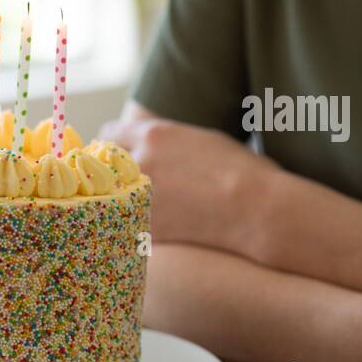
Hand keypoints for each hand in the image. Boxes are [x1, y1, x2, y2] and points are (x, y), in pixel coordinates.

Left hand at [97, 116, 276, 250]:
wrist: (258, 209)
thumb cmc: (241, 170)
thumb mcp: (202, 139)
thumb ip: (168, 139)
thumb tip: (153, 144)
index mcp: (154, 135)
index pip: (109, 134)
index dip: (113, 144)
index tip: (116, 153)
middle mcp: (141, 162)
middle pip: (103, 164)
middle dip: (111, 171)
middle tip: (123, 180)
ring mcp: (141, 197)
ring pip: (112, 195)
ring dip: (119, 198)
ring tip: (139, 204)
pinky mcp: (148, 227)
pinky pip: (128, 220)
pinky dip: (134, 222)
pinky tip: (153, 224)